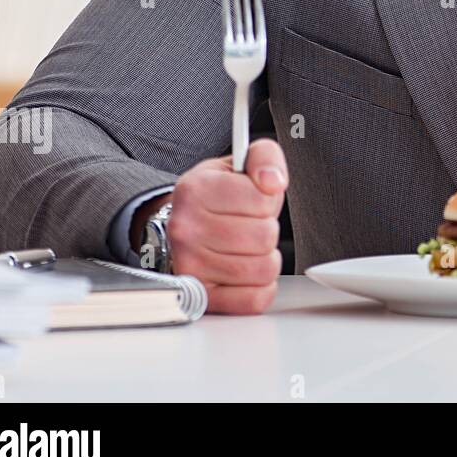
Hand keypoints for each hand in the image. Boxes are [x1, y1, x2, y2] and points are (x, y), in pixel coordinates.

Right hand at [157, 138, 287, 314]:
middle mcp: (186, 230)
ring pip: (264, 269)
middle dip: (267, 228)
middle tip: (248, 224)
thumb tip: (273, 182)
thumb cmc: (217, 195)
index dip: (267, 199)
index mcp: (196, 190)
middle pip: (265, 237)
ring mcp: (190, 266)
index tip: (252, 198)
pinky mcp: (201, 297)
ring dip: (266, 257)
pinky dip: (261, 288)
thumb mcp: (239, 162)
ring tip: (247, 246)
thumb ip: (265, 157)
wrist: (183, 223)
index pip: (263, 200)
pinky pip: (254, 299)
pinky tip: (248, 271)